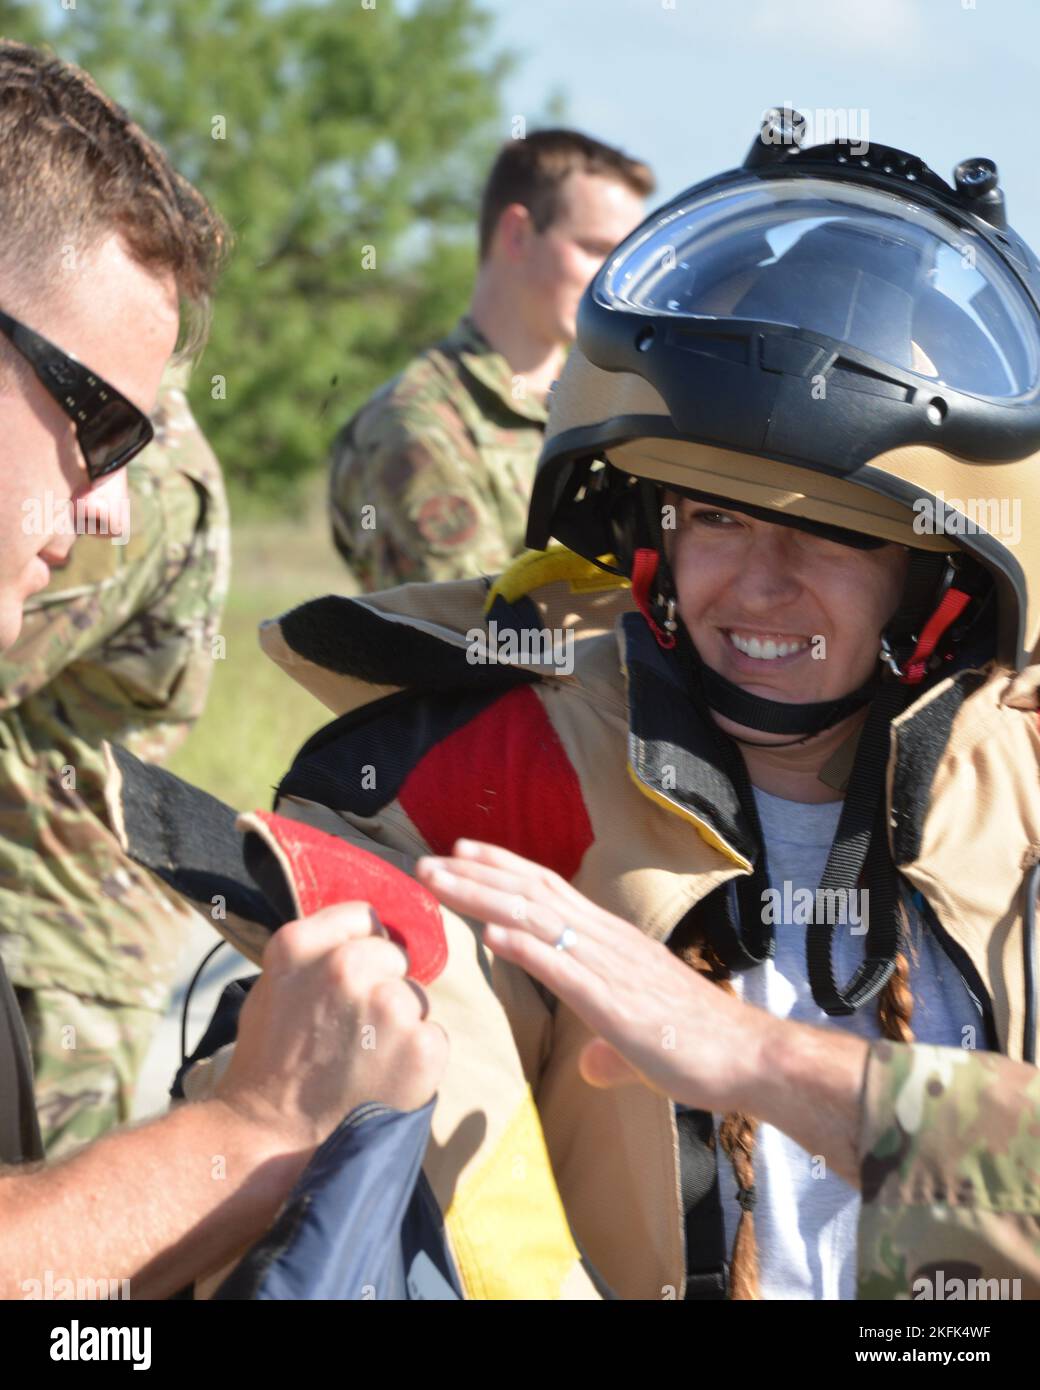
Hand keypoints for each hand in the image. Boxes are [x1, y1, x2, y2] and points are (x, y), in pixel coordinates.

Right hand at [214, 902, 447, 1150]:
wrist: (270, 1139)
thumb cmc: (268, 1068)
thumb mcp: (273, 988)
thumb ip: (316, 953)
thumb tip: (363, 933)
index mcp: (301, 945)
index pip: (364, 917)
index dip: (364, 947)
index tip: (354, 978)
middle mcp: (346, 966)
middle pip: (394, 955)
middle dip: (383, 986)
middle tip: (356, 1031)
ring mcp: (387, 1004)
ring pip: (416, 997)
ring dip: (402, 1025)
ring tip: (366, 1061)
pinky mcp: (421, 1044)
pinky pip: (434, 1036)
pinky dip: (419, 1059)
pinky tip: (385, 1080)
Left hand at [416, 840, 766, 1114]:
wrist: (749, 1055)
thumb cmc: (699, 1045)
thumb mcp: (641, 1041)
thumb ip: (610, 1046)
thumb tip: (592, 1064)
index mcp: (611, 941)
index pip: (548, 890)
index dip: (502, 868)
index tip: (461, 851)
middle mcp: (607, 942)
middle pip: (532, 893)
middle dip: (476, 875)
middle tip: (427, 860)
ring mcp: (610, 969)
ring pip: (538, 920)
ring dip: (483, 898)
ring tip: (440, 883)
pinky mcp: (615, 1005)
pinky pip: (564, 970)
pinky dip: (525, 948)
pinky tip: (491, 936)